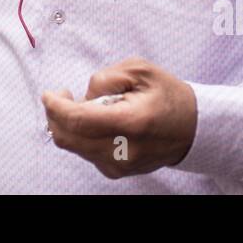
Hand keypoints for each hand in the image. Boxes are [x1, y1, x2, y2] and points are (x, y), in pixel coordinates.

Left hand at [42, 58, 197, 178]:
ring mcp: (119, 165)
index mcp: (130, 123)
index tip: (49, 94)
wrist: (193, 129)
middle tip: (63, 96)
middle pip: (67, 138)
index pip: (77, 120)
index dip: (55, 106)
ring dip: (70, 124)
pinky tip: (98, 121)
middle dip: (55, 115)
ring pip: (73, 146)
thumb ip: (105, 78)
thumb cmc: (168, 96)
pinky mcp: (116, 171)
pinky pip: (85, 152)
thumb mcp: (140, 70)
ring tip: (91, 106)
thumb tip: (81, 97)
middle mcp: (123, 150)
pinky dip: (81, 134)